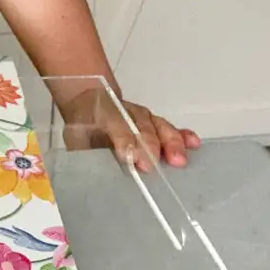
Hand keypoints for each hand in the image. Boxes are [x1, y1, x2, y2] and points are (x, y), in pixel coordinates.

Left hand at [60, 85, 200, 172]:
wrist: (89, 102)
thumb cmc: (84, 127)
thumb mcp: (77, 137)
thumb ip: (85, 149)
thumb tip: (96, 167)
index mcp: (103, 117)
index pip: (117, 128)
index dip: (125, 142)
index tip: (130, 158)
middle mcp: (126, 115)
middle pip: (142, 129)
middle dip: (149, 146)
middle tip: (153, 164)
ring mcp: (142, 117)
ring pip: (158, 127)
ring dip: (170, 143)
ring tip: (179, 159)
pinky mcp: (153, 122)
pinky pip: (169, 127)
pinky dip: (182, 135)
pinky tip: (193, 143)